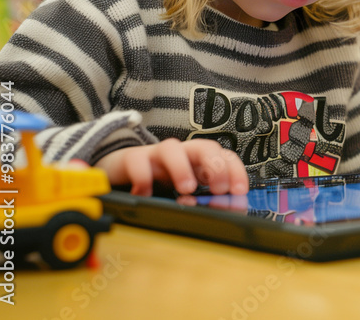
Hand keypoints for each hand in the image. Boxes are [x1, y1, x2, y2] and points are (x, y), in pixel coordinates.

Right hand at [96, 138, 249, 196]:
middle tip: (218, 189)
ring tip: (186, 189)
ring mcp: (156, 155)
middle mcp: (181, 154)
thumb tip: (222, 213)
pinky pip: (138, 162)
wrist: (119, 171)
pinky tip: (144, 194)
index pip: (224, 157)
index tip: (240, 190)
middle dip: (215, 165)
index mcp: (198, 161)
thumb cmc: (158, 181)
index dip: (235, 171)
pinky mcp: (132, 159)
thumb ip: (202, 199)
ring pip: (171, 148)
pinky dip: (143, 177)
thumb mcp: (184, 192)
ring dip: (182, 168)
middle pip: (204, 146)